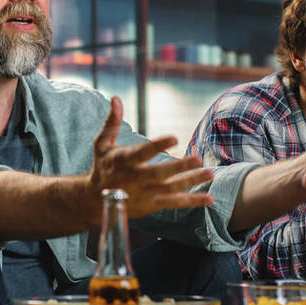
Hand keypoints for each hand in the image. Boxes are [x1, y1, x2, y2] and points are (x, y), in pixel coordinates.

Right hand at [86, 96, 213, 222]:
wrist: (95, 201)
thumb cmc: (103, 167)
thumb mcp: (102, 144)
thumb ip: (112, 122)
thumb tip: (116, 98)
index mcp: (123, 161)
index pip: (142, 153)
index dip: (157, 146)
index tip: (174, 138)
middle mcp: (134, 179)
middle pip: (159, 174)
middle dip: (179, 168)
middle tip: (198, 159)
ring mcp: (144, 194)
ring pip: (171, 190)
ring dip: (191, 182)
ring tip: (210, 174)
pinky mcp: (152, 206)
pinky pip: (174, 204)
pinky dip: (192, 201)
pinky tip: (209, 198)